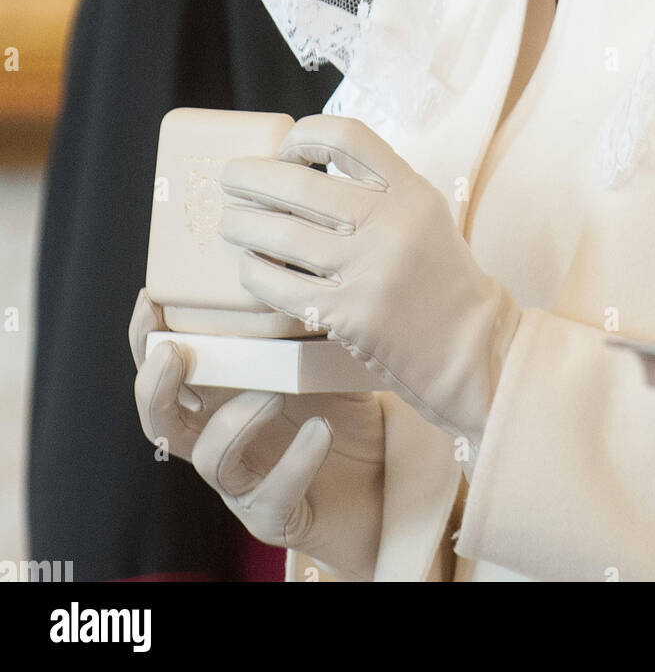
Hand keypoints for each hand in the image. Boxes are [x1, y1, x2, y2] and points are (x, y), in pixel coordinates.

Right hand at [129, 288, 384, 579]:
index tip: (150, 300)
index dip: (145, 340)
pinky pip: (272, 494)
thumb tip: (300, 262)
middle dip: (156, 387)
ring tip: (274, 393)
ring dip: (236, 420)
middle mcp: (219, 440)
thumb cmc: (341, 412)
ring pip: (212, 459)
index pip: (163, 370)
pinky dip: (295, 460)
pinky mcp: (276, 517)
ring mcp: (243, 484)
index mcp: (219, 397)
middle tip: (174, 354)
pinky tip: (320, 432)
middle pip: (160, 422)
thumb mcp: (320, 359)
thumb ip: (298, 323)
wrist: (384, 480)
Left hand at [219, 114, 523, 450]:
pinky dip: (254, 272)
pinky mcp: (347, 316)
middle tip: (230, 178)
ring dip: (242, 223)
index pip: (346, 136)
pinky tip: (250, 267)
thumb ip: (379, 190)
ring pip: (280, 233)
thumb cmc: (442, 282)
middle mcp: (390, 224)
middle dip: (250, 176)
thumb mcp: (425, 217)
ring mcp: (368, 271)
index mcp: (411, 192)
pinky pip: (280, 285)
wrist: (475, 352)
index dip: (305, 135)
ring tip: (230, 222)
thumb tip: (305, 169)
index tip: (288, 150)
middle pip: (298, 182)